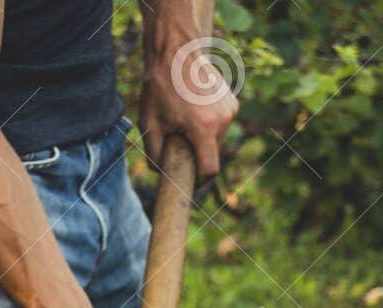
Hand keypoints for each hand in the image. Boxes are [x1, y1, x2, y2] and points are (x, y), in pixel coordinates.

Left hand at [140, 37, 239, 179]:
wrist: (175, 50)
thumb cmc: (159, 86)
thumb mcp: (149, 124)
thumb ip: (155, 156)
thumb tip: (163, 175)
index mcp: (203, 128)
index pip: (210, 170)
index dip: (199, 182)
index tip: (189, 183)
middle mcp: (222, 120)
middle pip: (212, 155)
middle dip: (197, 157)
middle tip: (178, 146)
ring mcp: (230, 109)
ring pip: (217, 141)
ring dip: (202, 140)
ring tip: (184, 124)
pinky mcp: (232, 102)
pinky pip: (220, 125)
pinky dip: (208, 126)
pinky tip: (194, 112)